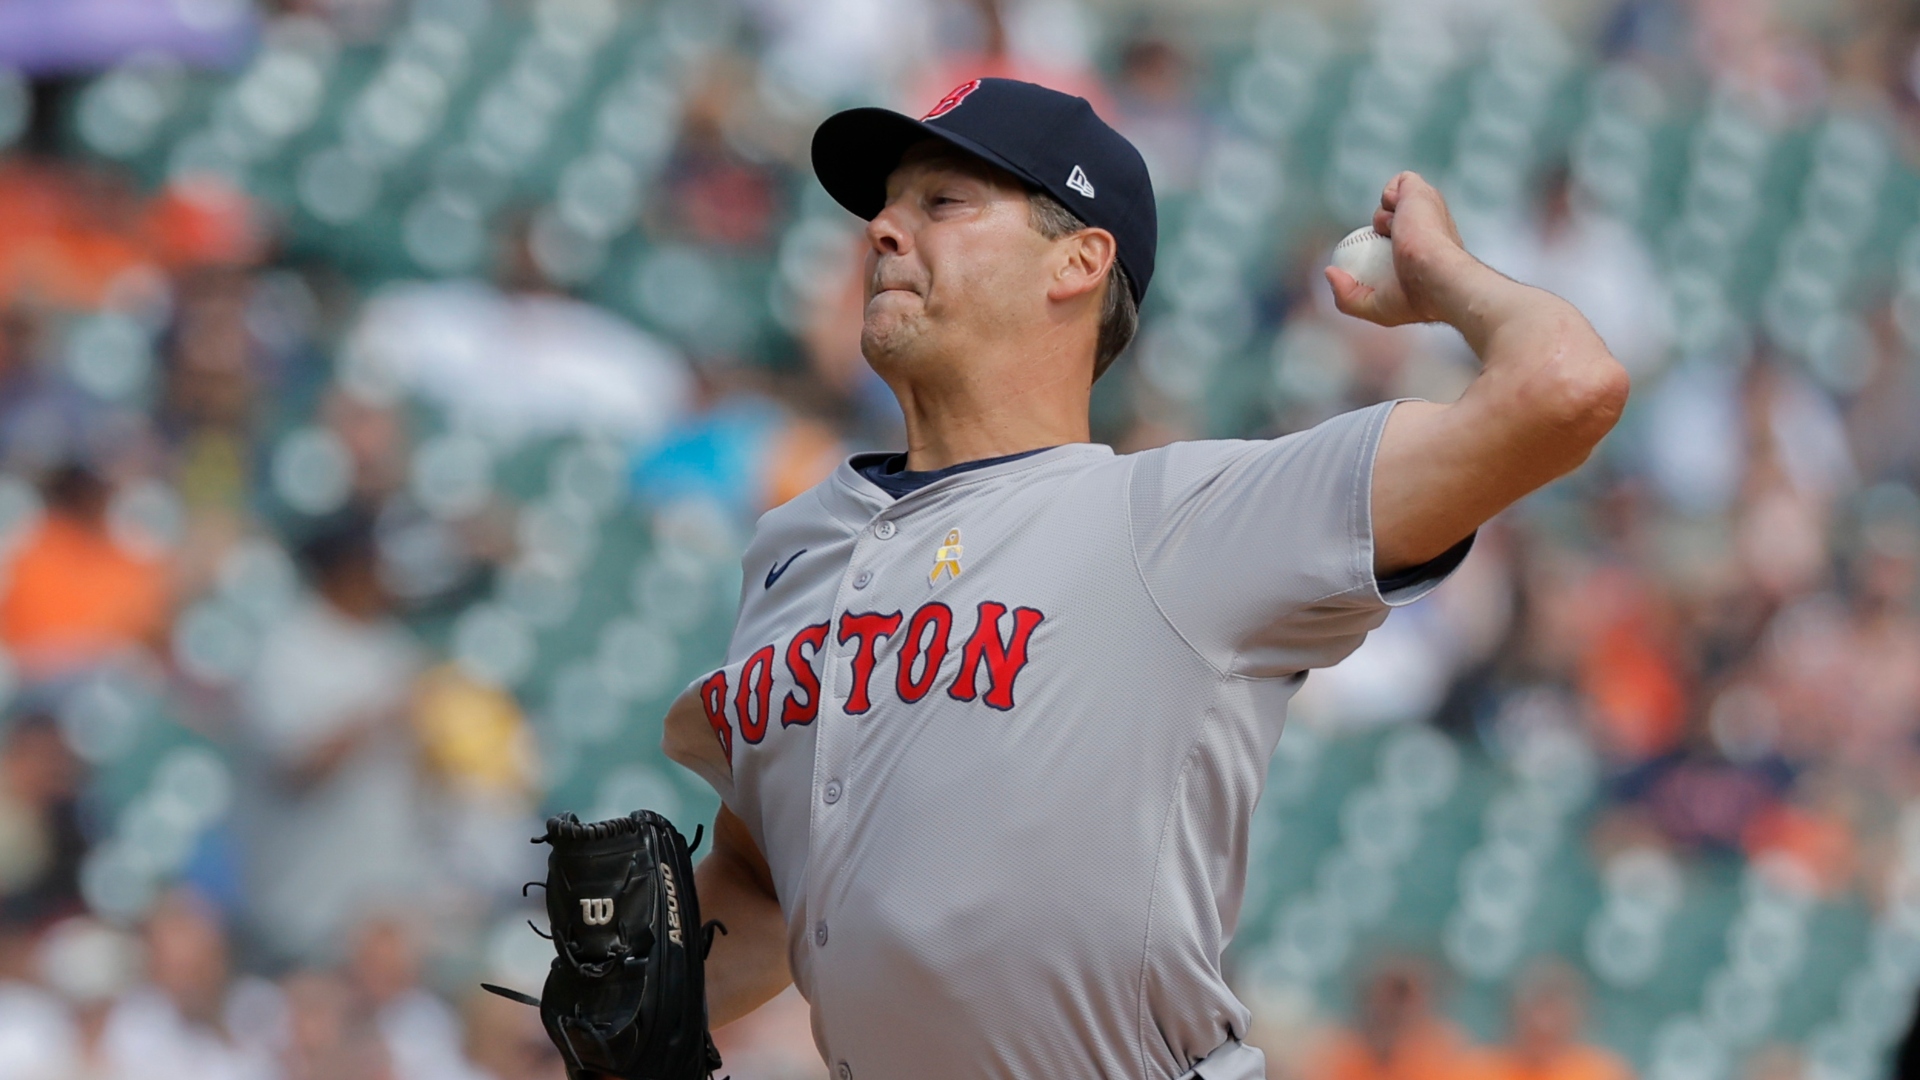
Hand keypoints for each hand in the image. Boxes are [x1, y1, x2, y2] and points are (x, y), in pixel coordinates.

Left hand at [1325, 172, 1479, 327]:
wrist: (1436, 277)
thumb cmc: (1414, 297)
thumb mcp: (1375, 307)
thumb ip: (1347, 297)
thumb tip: (1329, 271)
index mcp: (1425, 250)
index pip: (1397, 239)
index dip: (1381, 246)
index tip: (1379, 262)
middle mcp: (1429, 224)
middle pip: (1392, 217)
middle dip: (1380, 230)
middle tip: (1388, 247)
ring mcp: (1427, 206)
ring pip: (1392, 198)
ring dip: (1382, 217)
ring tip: (1396, 234)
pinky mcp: (1421, 191)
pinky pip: (1398, 182)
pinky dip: (1389, 196)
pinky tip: (1396, 217)